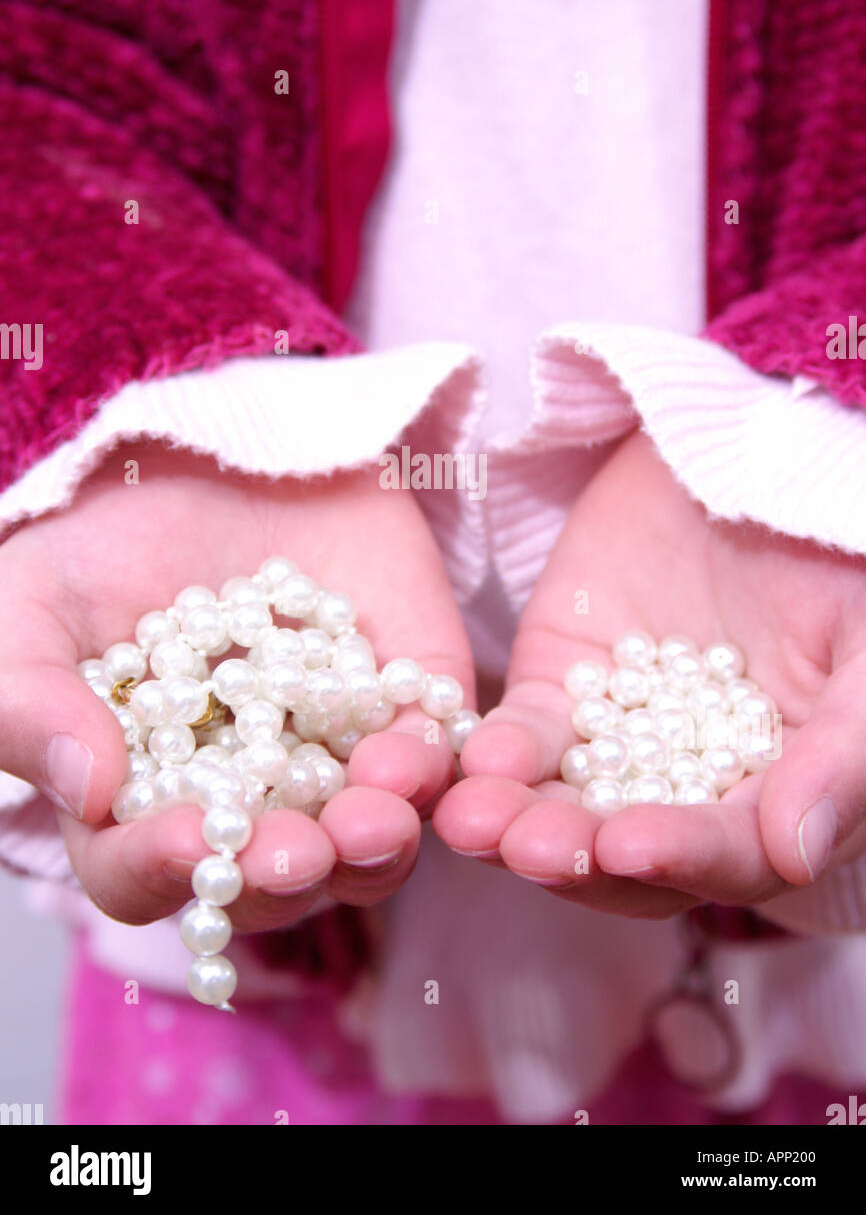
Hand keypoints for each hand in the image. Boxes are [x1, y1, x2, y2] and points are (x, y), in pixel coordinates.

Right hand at [0, 443, 471, 931]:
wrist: (209, 443)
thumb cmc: (100, 535)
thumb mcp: (32, 603)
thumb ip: (31, 702)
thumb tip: (88, 793)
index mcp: (145, 798)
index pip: (146, 870)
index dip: (161, 870)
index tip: (184, 842)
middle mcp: (246, 796)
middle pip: (271, 876)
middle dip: (287, 872)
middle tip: (300, 853)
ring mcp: (331, 754)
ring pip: (366, 841)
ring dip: (373, 845)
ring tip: (376, 819)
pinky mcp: (407, 701)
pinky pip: (433, 755)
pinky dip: (429, 766)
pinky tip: (414, 754)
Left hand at [435, 429, 865, 920]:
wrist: (760, 452)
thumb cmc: (842, 557)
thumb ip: (843, 753)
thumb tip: (795, 857)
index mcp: (784, 796)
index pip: (735, 854)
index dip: (687, 856)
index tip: (630, 845)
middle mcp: (696, 787)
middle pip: (635, 855)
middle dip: (580, 858)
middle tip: (528, 848)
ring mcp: (622, 741)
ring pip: (566, 808)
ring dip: (518, 826)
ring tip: (473, 823)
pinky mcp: (559, 689)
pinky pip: (521, 736)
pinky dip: (497, 755)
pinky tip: (473, 764)